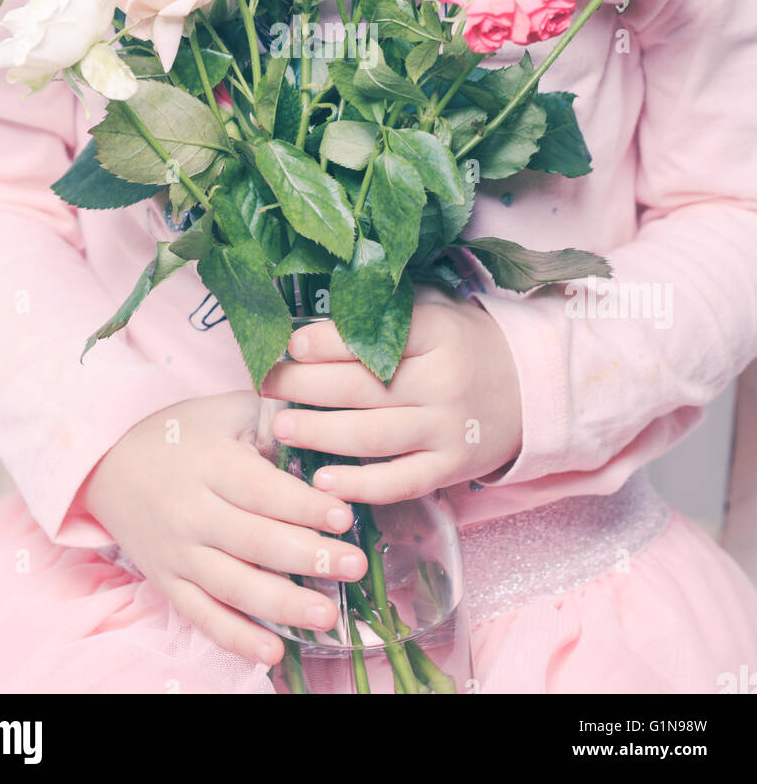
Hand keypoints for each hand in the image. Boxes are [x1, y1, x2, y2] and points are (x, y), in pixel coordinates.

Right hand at [79, 392, 367, 664]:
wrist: (107, 464)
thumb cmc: (180, 434)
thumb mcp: (225, 410)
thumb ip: (274, 418)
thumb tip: (325, 431)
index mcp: (210, 464)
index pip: (261, 490)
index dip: (303, 505)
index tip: (344, 517)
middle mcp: (192, 512)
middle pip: (253, 541)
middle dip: (308, 556)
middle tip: (355, 565)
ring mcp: (178, 553)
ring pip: (232, 586)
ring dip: (281, 604)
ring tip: (326, 615)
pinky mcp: (167, 583)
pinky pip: (202, 616)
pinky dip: (236, 637)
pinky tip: (273, 651)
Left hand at [259, 291, 522, 504]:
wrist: (532, 389)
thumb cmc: (465, 346)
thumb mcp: (437, 313)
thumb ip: (387, 313)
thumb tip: (314, 315)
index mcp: (439, 335)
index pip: (378, 336)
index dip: (329, 341)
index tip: (291, 344)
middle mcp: (443, 383)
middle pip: (364, 386)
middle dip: (306, 386)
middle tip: (266, 384)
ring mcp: (448, 430)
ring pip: (373, 436)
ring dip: (320, 433)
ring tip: (280, 426)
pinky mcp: (450, 469)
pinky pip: (398, 482)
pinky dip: (359, 485)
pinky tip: (322, 481)